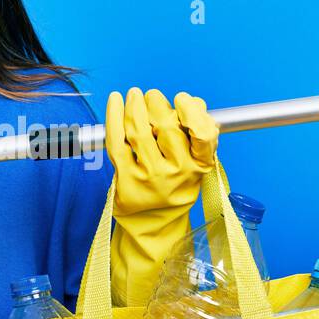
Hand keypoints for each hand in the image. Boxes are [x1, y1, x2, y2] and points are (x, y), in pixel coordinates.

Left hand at [105, 88, 218, 305]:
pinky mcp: (126, 179)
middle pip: (166, 127)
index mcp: (200, 165)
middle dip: (157, 103)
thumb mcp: (196, 163)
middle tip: (151, 96)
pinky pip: (117, 141)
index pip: (203, 135)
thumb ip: (199, 133)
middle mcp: (177, 173)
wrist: (154, 222)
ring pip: (139, 131)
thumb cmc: (174, 183)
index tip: (181, 99)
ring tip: (134, 96)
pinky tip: (115, 100)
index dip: (191, 111)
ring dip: (135, 105)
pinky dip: (114, 115)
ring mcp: (150, 177)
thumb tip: (194, 103)